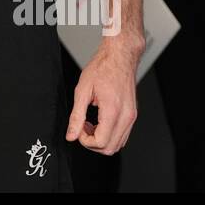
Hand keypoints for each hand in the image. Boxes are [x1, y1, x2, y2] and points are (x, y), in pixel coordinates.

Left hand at [66, 39, 140, 154]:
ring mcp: (132, 116)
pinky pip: (122, 135)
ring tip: (90, 123)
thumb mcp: (82, 90)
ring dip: (102, 140)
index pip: (101, 142)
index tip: (78, 128)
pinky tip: (99, 121)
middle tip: (83, 127)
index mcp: (113, 110)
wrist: (120, 56)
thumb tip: (71, 135)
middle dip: (93, 143)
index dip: (85, 140)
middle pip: (110, 148)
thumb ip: (76, 116)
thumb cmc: (102, 67)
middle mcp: (126, 116)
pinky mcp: (133, 115)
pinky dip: (110, 134)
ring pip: (118, 144)